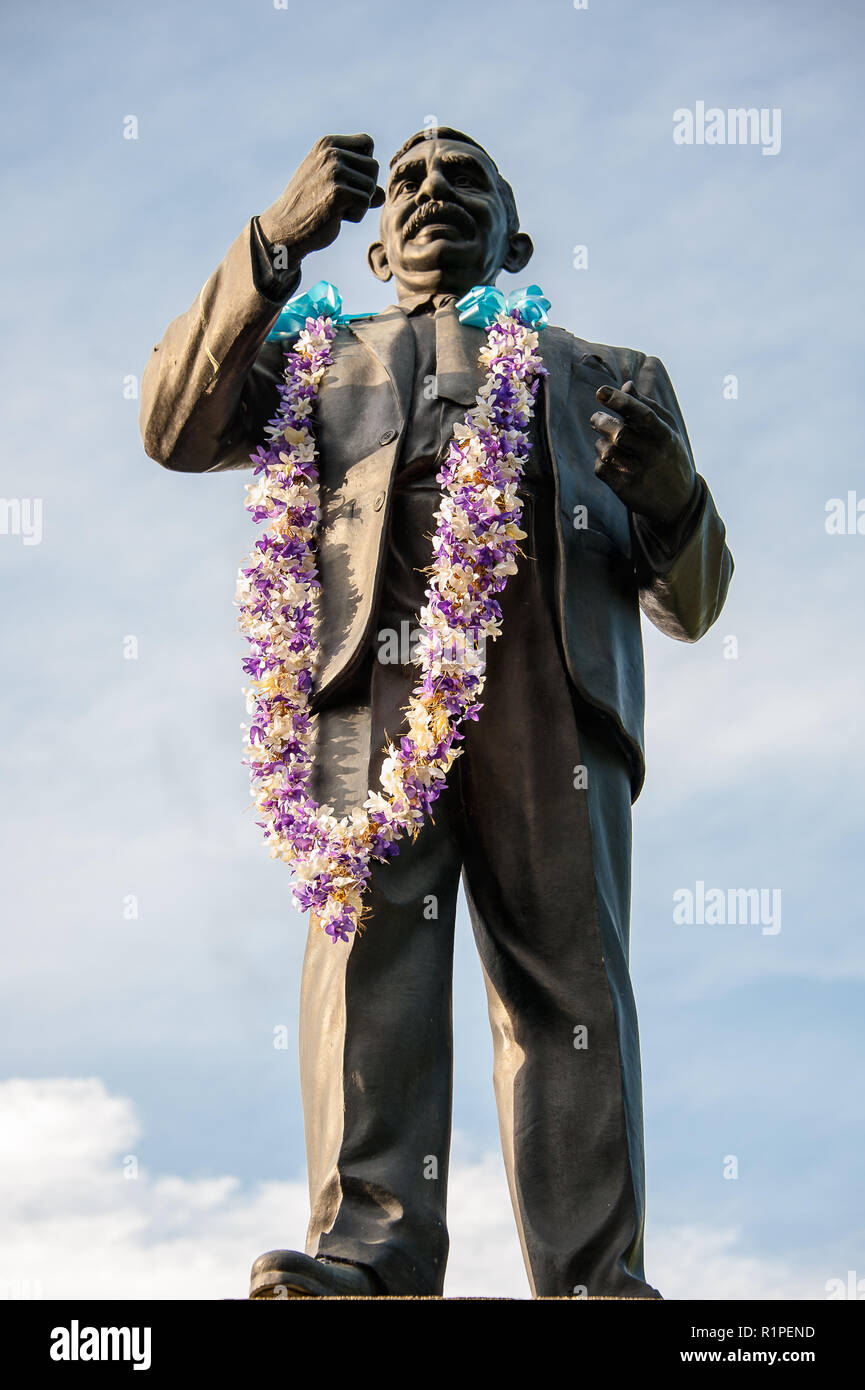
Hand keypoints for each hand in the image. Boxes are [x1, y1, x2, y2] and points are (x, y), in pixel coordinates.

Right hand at [258, 134, 384, 263]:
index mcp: (328, 143)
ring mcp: (333, 172)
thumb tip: (381, 194)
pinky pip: (366, 203)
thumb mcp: (334, 185)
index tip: (346, 179)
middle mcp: (330, 153)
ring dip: (359, 204)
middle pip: (373, 167)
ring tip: (337, 207)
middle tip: (339, 199)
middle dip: (363, 188)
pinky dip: (356, 215)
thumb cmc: (311, 206)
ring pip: (372, 187)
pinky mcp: (338, 193)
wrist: (286, 228)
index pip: (367, 143)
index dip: (364, 165)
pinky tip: (336, 217)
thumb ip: (360, 182)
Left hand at [590, 381, 696, 526]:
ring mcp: (639, 474)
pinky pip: (601, 469)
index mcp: (665, 436)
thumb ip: (646, 406)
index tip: (601, 391)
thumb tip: (626, 385)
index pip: (642, 414)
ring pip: (606, 451)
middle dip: (601, 421)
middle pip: (619, 433)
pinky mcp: (626, 490)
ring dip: (600, 443)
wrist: (679, 501)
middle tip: (595, 418)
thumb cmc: (669, 455)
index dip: (621, 401)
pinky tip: (610, 461)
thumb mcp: (666, 429)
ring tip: (607, 442)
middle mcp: (653, 455)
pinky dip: (600, 461)